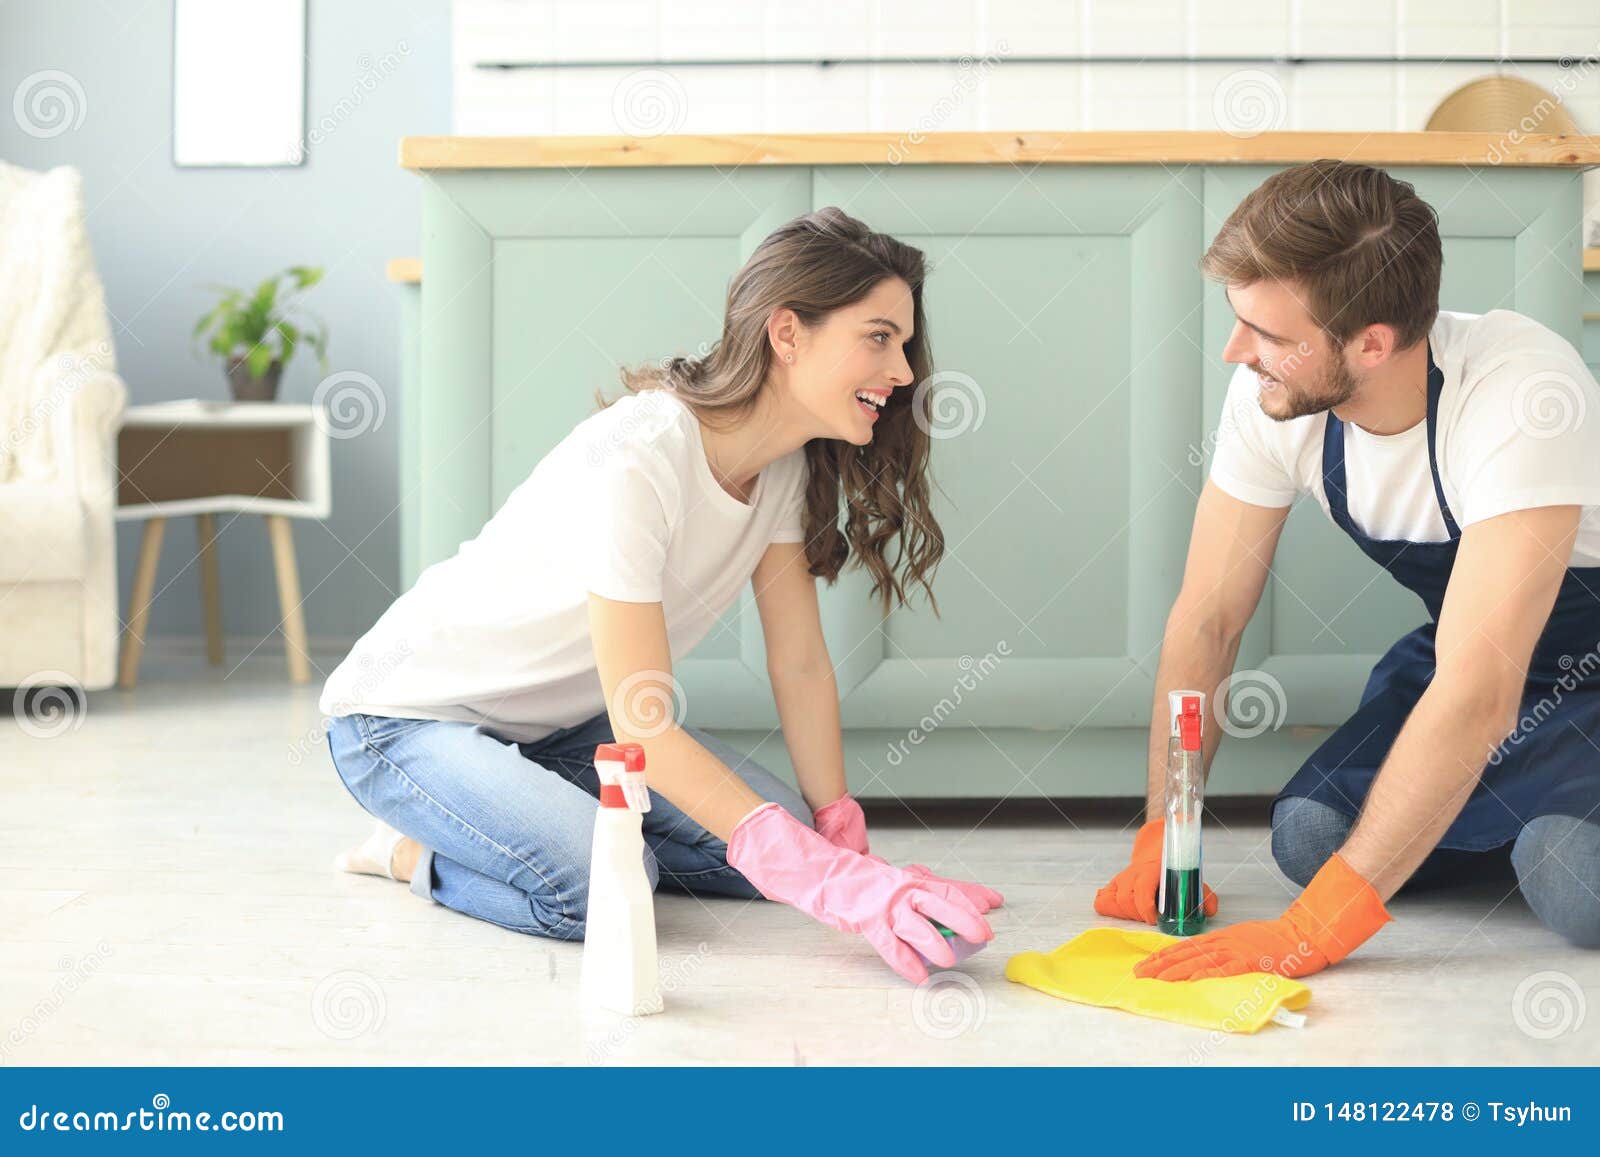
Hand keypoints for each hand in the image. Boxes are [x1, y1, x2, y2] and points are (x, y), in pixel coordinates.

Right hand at [728, 802, 993, 983]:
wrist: (822, 874)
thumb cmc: (862, 883)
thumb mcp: (895, 883)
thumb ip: (920, 891)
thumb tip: (948, 899)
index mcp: (910, 880)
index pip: (947, 886)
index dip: (972, 895)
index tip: (995, 902)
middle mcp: (902, 889)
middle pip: (939, 901)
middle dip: (963, 918)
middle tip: (984, 934)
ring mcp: (884, 904)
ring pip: (914, 923)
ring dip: (933, 942)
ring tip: (949, 959)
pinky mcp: (867, 920)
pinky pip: (889, 944)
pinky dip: (904, 961)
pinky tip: (918, 976)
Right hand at [1093, 818, 1217, 923]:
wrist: (1156, 852)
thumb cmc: (1174, 871)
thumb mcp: (1192, 879)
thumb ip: (1203, 895)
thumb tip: (1209, 911)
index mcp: (1152, 870)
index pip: (1141, 889)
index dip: (1145, 908)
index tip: (1154, 919)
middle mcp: (1132, 873)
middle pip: (1125, 898)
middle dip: (1137, 914)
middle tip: (1150, 919)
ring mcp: (1120, 879)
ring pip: (1114, 901)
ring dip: (1126, 914)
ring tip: (1140, 916)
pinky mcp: (1112, 885)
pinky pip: (1102, 901)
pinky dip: (1110, 909)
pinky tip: (1124, 912)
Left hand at [1134, 853, 1390, 980]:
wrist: (1302, 935)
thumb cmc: (1274, 940)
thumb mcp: (1243, 938)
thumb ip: (1223, 947)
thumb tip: (1201, 958)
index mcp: (1221, 937)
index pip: (1185, 946)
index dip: (1163, 955)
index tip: (1144, 963)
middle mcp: (1224, 942)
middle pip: (1185, 953)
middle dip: (1160, 964)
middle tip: (1138, 973)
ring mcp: (1236, 950)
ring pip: (1198, 961)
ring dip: (1175, 970)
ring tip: (1155, 979)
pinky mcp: (1250, 961)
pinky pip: (1224, 968)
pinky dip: (1205, 973)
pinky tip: (1190, 979)